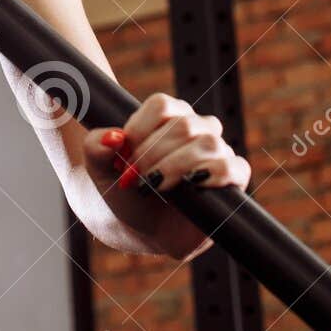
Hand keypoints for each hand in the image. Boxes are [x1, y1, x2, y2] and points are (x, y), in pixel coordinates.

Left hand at [83, 93, 251, 260]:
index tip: (122, 158)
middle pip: (183, 125)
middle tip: (134, 179)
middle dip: (153, 155)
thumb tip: (114, 138)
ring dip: (175, 166)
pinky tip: (191, 185)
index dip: (140, 130)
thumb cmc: (124, 189)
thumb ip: (96, 147)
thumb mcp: (99, 167)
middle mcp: (197, 128)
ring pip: (207, 144)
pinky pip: (233, 167)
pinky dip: (212, 174)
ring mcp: (217, 152)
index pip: (162, 105)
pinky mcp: (232, 180)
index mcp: (169, 115)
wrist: (140, 225)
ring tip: (154, 186)